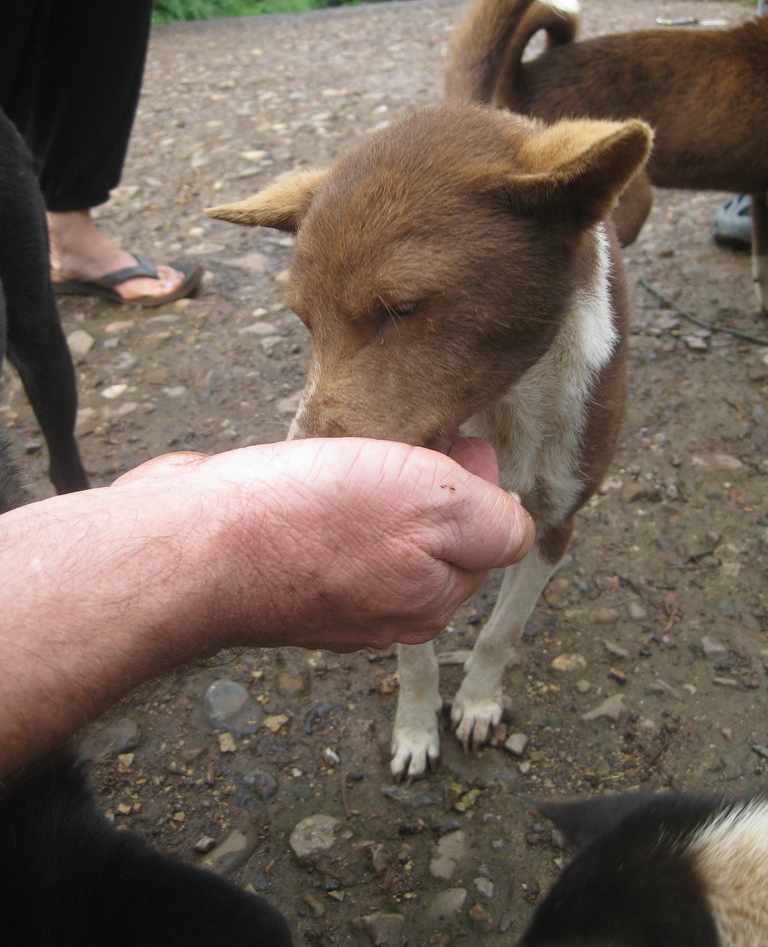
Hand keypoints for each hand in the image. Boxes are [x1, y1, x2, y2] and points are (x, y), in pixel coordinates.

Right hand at [114, 437, 534, 652]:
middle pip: (435, 531)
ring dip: (373, 485)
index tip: (441, 444)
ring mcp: (331, 597)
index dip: (473, 476)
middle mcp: (386, 608)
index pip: (489, 532)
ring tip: (346, 459)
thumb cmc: (313, 519)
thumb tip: (512, 520)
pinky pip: (328, 529)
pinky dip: (326, 498)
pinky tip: (306, 481)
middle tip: (390, 447)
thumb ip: (493, 523)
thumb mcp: (437, 507)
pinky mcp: (284, 574)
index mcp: (432, 599)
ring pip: (381, 526)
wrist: (194, 544)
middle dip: (424, 481)